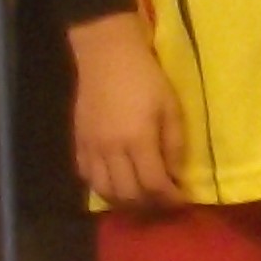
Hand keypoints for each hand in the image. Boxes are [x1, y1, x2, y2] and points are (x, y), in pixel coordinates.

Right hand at [68, 12, 187, 207]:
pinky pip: (86, 176)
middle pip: (129, 194)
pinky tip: (115, 184)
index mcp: (138, 140)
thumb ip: (174, 144)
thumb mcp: (171, 107)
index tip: (182, 200)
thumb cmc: (145, 77)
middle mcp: (111, 150)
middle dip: (150, 205)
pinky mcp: (79, 142)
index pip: (154, 184)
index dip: (170, 199)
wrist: (107, 55)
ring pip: (104, 191)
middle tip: (163, 201)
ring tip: (140, 198)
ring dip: (125, 202)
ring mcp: (92, 148)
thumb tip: (175, 174)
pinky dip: (102, 187)